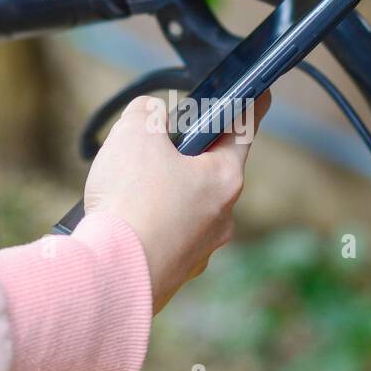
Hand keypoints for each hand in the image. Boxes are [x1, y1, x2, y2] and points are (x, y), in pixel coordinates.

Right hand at [83, 92, 269, 312]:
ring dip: (165, 194)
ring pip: (187, 209)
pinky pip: (165, 238)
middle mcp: (221, 218)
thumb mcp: (134, 133)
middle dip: (188, 156)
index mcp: (224, 178)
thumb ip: (146, 113)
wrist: (111, 275)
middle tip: (159, 143)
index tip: (259, 94)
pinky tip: (123, 222)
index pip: (243, 130)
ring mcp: (199, 250)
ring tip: (128, 187)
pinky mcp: (174, 274)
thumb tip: (149, 116)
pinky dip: (149, 226)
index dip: (249, 106)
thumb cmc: (131, 201)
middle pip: (211, 173)